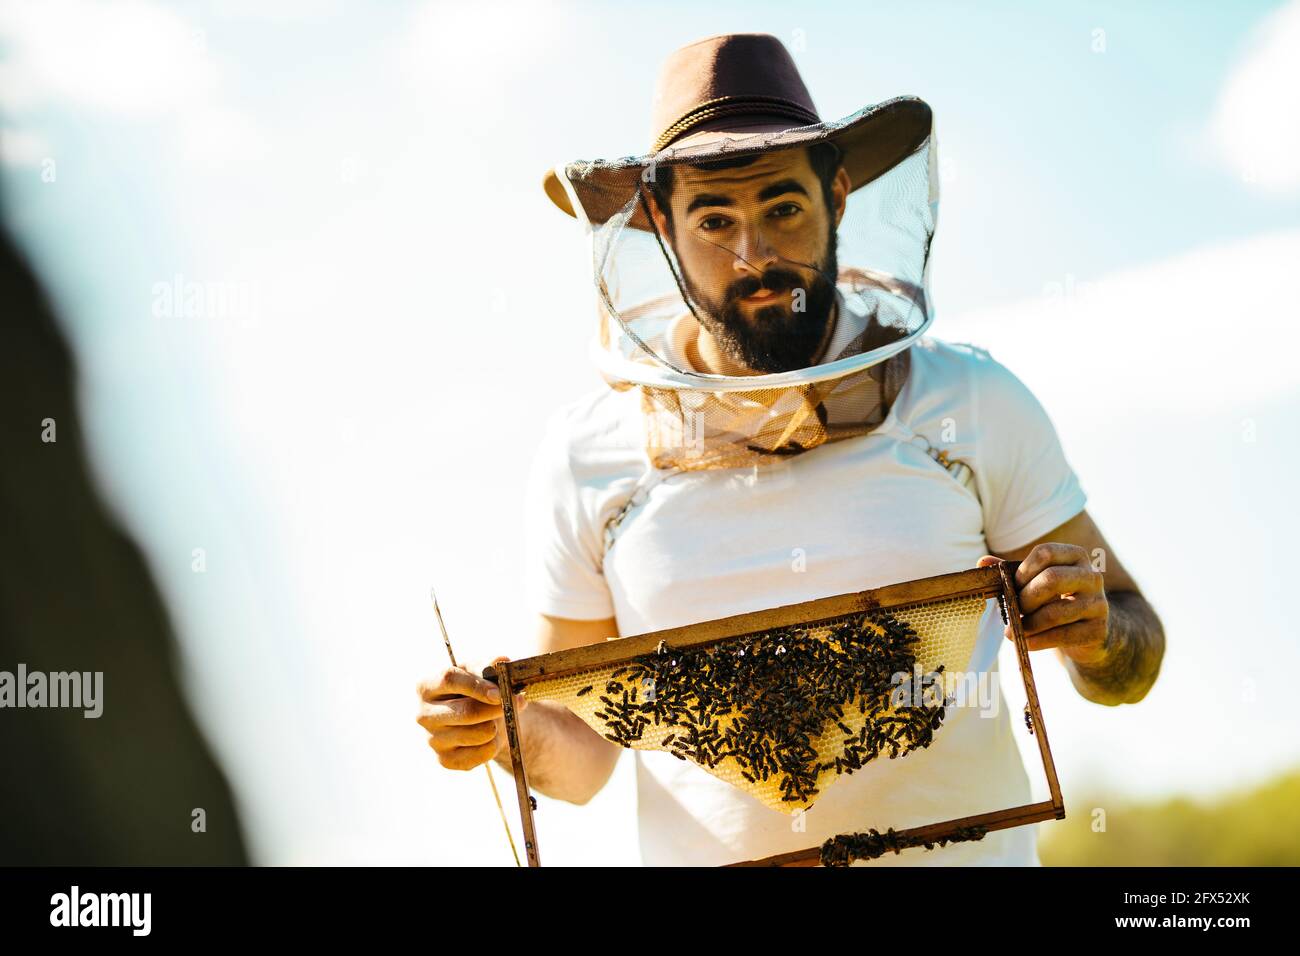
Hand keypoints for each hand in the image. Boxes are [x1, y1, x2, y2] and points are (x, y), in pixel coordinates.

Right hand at [416, 655, 527, 769]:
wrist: (481, 719)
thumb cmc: (477, 689)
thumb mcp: (481, 672)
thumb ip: (489, 665)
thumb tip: (501, 660)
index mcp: (426, 686)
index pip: (449, 680)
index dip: (477, 685)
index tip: (499, 692)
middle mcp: (424, 714)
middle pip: (465, 712)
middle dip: (495, 708)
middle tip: (516, 702)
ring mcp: (432, 740)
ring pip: (478, 734)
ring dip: (497, 724)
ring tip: (499, 717)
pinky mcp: (446, 760)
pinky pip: (482, 754)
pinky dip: (495, 744)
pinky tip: (492, 735)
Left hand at [976, 545, 1109, 664]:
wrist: (1089, 630)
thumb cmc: (1056, 599)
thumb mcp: (1037, 581)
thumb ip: (1011, 571)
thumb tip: (982, 562)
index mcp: (1076, 556)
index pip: (1045, 552)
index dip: (1023, 570)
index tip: (1012, 586)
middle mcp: (1092, 576)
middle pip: (1052, 579)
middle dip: (1025, 597)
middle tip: (1013, 609)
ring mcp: (1098, 604)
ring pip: (1055, 612)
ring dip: (1028, 624)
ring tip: (1014, 629)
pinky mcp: (1098, 630)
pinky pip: (1062, 635)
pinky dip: (1037, 641)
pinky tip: (1025, 642)